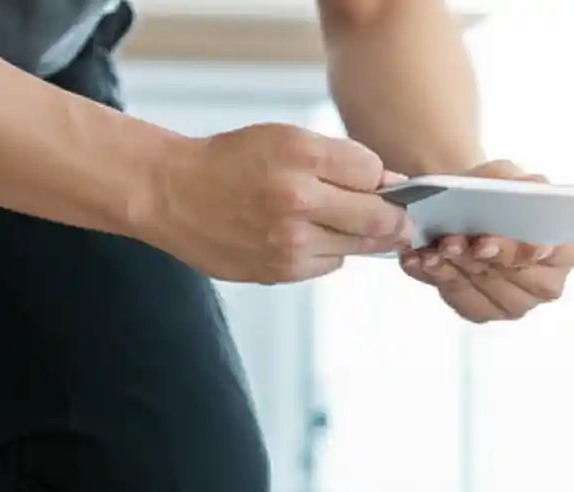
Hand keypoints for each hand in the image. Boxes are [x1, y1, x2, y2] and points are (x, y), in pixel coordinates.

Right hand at [143, 123, 413, 282]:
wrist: (172, 194)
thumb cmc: (232, 161)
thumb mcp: (285, 139)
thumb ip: (340, 160)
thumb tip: (391, 185)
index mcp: (300, 155)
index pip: (373, 170)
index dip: (381, 176)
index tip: (381, 182)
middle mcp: (297, 199)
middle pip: (379, 217)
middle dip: (396, 218)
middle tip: (401, 218)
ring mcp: (289, 241)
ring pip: (359, 246)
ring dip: (362, 236)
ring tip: (339, 221)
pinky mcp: (281, 270)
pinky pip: (330, 264)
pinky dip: (329, 251)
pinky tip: (306, 236)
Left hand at [397, 160, 573, 322]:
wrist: (464, 211)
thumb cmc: (492, 195)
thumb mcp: (504, 177)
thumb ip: (518, 183)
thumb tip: (526, 189)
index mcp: (565, 249)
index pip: (556, 253)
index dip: (526, 249)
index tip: (493, 241)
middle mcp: (546, 284)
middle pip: (513, 276)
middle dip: (479, 257)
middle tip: (452, 241)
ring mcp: (515, 303)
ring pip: (482, 288)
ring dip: (453, 267)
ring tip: (431, 250)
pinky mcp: (483, 311)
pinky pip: (458, 298)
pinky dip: (436, 276)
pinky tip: (420, 260)